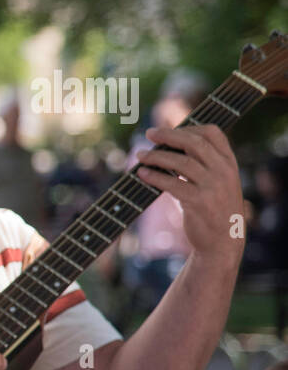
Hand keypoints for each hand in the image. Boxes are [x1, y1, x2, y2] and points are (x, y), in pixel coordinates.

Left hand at [136, 124, 243, 267]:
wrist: (223, 242)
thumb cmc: (213, 209)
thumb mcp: (217, 183)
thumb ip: (202, 164)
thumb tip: (167, 146)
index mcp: (229, 163)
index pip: (213, 133)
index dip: (189, 126)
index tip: (168, 129)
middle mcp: (224, 171)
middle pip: (195, 143)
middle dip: (169, 135)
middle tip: (149, 133)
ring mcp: (214, 187)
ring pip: (182, 162)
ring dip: (157, 156)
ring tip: (140, 155)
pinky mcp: (200, 202)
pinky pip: (173, 184)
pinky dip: (155, 177)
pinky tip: (142, 173)